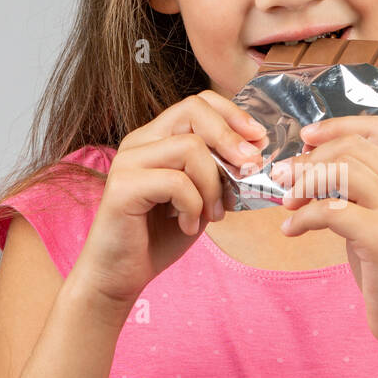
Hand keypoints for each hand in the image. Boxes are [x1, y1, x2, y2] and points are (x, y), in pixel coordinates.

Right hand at [70, 91, 267, 314]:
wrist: (120, 275)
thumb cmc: (160, 236)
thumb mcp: (202, 199)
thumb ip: (220, 174)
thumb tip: (256, 155)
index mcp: (157, 139)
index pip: (197, 102)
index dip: (232, 115)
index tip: (258, 140)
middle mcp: (139, 142)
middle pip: (193, 111)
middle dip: (230, 138)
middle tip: (249, 168)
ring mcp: (128, 161)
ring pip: (191, 148)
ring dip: (213, 184)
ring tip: (212, 215)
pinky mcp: (123, 186)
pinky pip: (177, 182)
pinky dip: (193, 207)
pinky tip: (188, 226)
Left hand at [274, 115, 377, 355]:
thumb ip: (358, 191)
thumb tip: (311, 168)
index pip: (375, 128)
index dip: (336, 126)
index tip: (305, 139)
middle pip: (350, 149)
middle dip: (308, 161)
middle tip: (283, 180)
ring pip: (341, 172)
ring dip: (305, 184)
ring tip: (288, 205)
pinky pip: (331, 211)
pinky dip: (303, 217)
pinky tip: (291, 230)